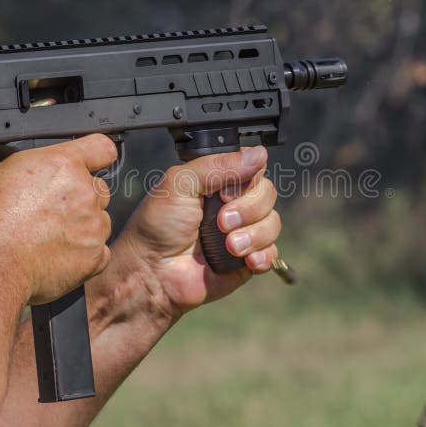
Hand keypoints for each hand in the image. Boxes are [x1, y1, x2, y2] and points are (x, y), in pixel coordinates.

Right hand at [0, 134, 116, 304]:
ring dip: (83, 226)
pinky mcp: (95, 255)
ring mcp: (93, 224)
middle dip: (80, 196)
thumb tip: (9, 169)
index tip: (91, 162)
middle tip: (52, 211)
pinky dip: (84, 255)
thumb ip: (10, 165)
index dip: (95, 155)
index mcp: (62, 164)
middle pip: (97, 188)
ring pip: (100, 220)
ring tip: (50, 237)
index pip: (101, 147)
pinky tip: (58, 256)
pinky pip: (98, 251)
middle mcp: (84, 191)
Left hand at [114, 146, 280, 318]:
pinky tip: (245, 260)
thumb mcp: (180, 183)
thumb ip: (218, 165)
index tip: (224, 195)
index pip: (253, 169)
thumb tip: (259, 154)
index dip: (247, 181)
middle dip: (248, 210)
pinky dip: (262, 255)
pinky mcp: (247, 260)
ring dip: (252, 235)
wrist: (153, 272)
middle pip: (268, 194)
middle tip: (221, 222)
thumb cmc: (158, 227)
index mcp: (218, 183)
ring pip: (272, 223)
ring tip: (229, 247)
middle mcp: (233, 205)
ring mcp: (242, 232)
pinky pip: (272, 253)